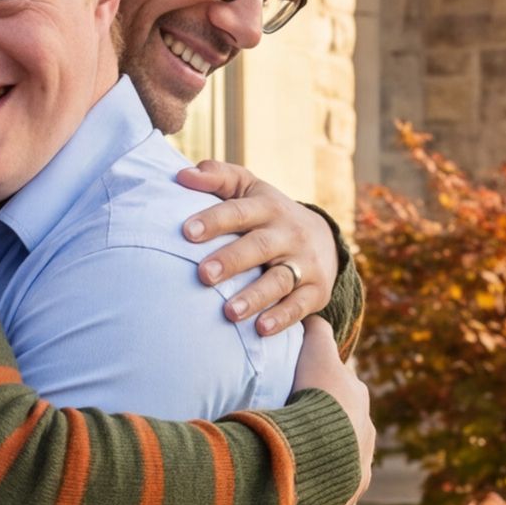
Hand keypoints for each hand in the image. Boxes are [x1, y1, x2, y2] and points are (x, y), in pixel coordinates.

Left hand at [173, 161, 340, 336]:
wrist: (323, 239)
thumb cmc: (267, 215)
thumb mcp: (248, 189)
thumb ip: (218, 177)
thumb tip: (182, 175)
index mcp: (268, 207)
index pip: (239, 211)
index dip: (215, 220)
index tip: (187, 232)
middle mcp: (289, 234)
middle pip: (260, 246)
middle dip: (232, 261)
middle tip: (203, 275)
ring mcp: (305, 263)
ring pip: (280, 280)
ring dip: (255, 297)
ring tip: (230, 313)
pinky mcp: (316, 291)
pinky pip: (300, 306)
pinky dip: (282, 318)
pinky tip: (261, 329)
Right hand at [294, 319, 374, 472]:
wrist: (319, 444)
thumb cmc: (316, 397)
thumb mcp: (315, 355)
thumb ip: (316, 332)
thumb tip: (314, 314)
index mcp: (357, 396)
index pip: (341, 388)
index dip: (322, 389)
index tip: (303, 395)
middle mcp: (366, 425)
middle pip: (347, 421)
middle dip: (329, 423)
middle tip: (300, 426)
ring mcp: (363, 456)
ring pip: (346, 451)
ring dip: (330, 453)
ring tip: (304, 456)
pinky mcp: (356, 483)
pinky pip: (342, 482)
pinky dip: (330, 481)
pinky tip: (313, 482)